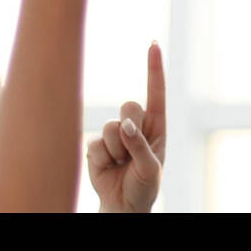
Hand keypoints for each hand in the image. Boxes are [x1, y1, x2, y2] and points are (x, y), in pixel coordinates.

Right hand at [88, 42, 165, 212]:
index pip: (156, 92)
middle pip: (129, 106)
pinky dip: (102, 159)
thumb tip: (125, 125)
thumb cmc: (144, 187)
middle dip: (129, 128)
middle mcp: (136, 126)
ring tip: (121, 164)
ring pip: (110, 126)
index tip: (153, 44)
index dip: (154, 68)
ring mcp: (115, 135)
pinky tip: (108, 168)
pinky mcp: (97, 147)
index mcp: (155, 127)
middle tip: (131, 151)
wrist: (122, 207)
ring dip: (116, 149)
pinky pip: (95, 144)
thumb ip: (139, 146)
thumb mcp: (150, 169)